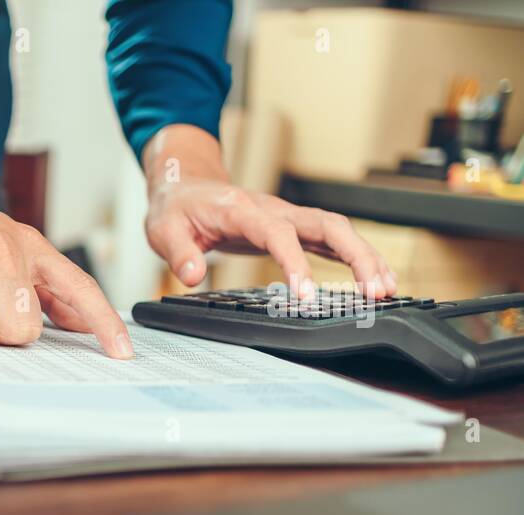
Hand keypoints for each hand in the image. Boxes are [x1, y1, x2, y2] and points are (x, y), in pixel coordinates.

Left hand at [142, 125, 397, 299]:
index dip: (295, 263)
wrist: (185, 185)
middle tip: (374, 291)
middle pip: (328, 224)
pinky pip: (331, 240)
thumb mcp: (163, 230)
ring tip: (386, 290)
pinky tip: (374, 279)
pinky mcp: (293, 228)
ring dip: (366, 257)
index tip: (307, 294)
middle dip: (357, 256)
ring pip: (338, 230)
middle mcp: (274, 210)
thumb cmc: (177, 207)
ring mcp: (288, 217)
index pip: (278, 234)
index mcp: (244, 210)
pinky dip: (356, 257)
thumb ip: (178, 253)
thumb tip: (192, 277)